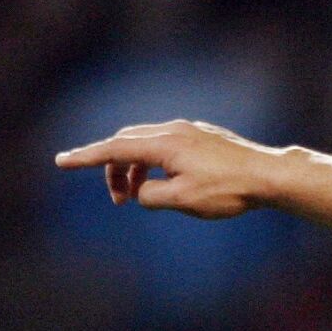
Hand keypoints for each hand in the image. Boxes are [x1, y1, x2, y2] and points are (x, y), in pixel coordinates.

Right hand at [53, 119, 274, 218]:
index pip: (113, 149)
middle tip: (118, 199)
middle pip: (127, 143)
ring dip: (137, 168)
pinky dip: (156, 162)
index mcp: (162, 144)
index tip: (61, 162)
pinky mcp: (203, 137)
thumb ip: (151, 196)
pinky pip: (168, 146)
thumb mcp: (184, 200)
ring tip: (142, 195)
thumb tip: (141, 192)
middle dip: (114, 169)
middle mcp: (172, 130)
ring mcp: (189, 130)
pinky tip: (168, 182)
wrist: (270, 176)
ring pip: (148, 144)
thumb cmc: (230, 190)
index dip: (86, 157)